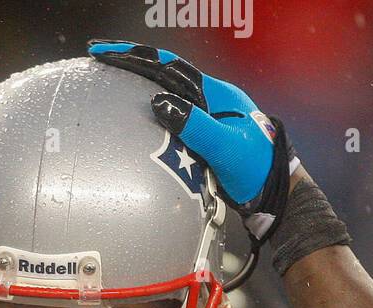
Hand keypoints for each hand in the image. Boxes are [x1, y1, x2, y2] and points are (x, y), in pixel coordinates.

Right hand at [88, 41, 293, 239]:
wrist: (274, 189)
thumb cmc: (255, 167)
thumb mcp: (225, 147)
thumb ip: (194, 125)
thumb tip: (158, 102)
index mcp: (213, 93)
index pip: (168, 66)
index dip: (136, 56)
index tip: (106, 52)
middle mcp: (207, 99)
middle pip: (163, 73)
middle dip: (131, 62)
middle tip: (98, 57)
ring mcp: (204, 115)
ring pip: (165, 91)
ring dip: (137, 81)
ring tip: (109, 77)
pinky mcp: (200, 133)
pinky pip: (169, 114)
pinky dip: (146, 107)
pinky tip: (133, 113)